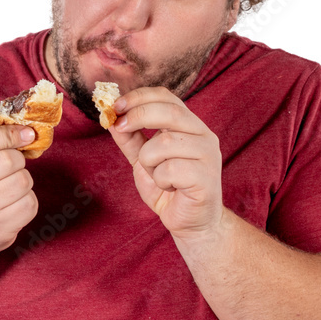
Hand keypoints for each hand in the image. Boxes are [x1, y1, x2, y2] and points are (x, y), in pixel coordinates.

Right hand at [0, 125, 38, 256]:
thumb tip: (28, 131)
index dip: (10, 133)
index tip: (25, 134)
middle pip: (9, 160)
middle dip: (19, 159)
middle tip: (12, 167)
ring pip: (23, 181)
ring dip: (24, 181)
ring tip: (11, 187)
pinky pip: (30, 203)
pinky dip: (28, 200)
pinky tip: (13, 204)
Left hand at [109, 87, 223, 239]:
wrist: (190, 223)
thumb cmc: (170, 188)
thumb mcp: (143, 160)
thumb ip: (131, 139)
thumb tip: (112, 118)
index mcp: (189, 125)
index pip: (166, 96)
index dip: (139, 97)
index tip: (115, 106)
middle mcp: (203, 135)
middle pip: (169, 111)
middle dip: (138, 116)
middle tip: (118, 126)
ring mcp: (208, 155)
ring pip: (164, 143)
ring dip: (148, 161)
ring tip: (157, 175)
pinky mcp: (207, 177)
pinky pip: (171, 169)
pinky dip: (161, 180)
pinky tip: (171, 188)